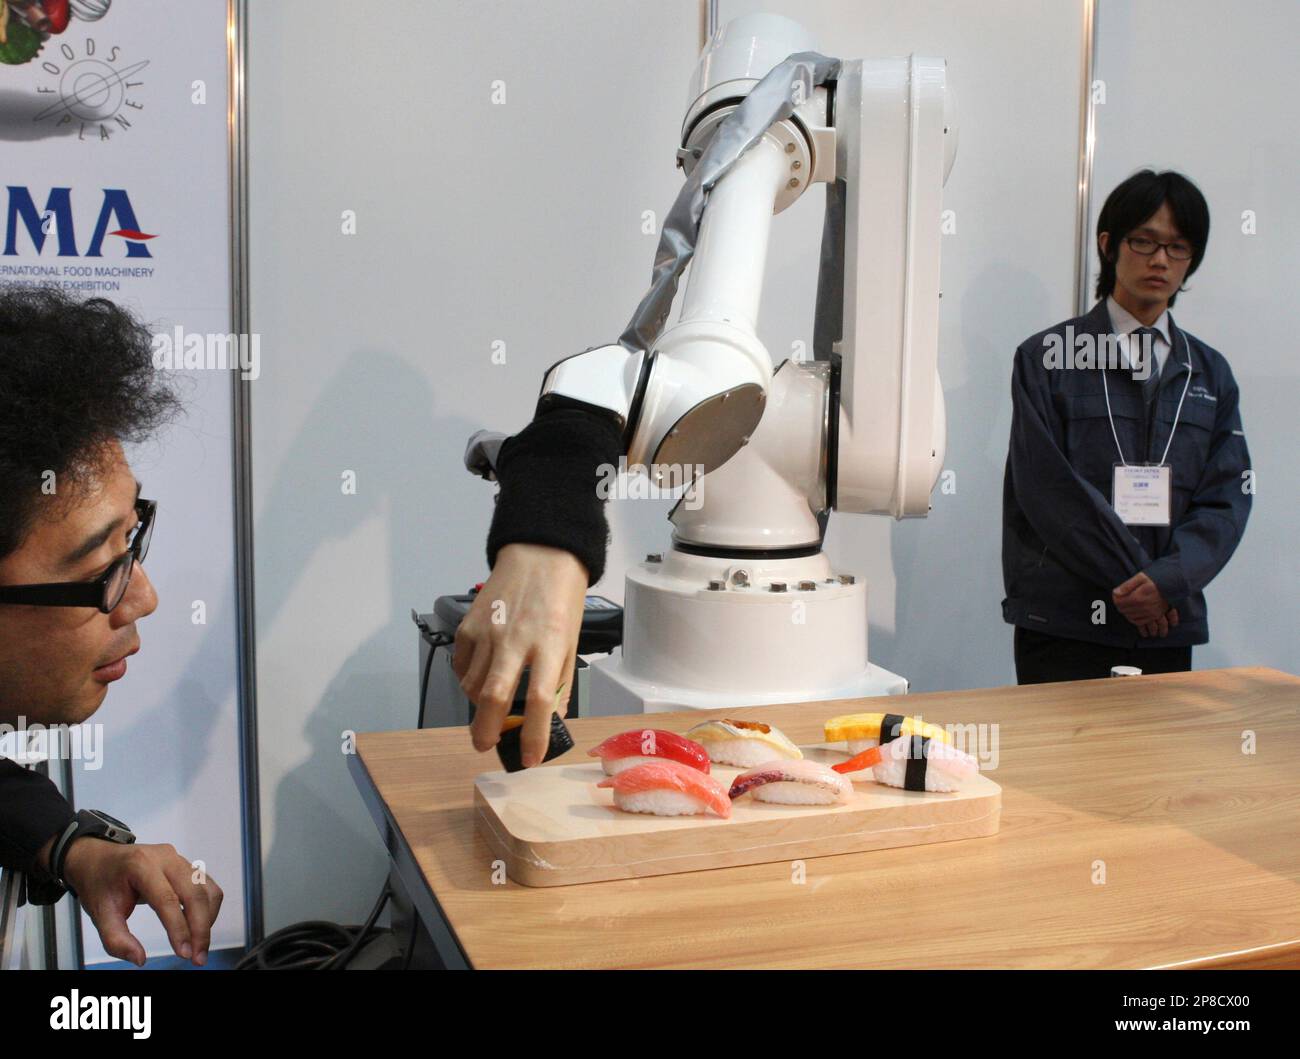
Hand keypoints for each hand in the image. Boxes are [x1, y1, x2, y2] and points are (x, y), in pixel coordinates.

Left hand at [62, 839, 223, 966]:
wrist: (99, 859)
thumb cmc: (100, 883)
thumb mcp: (99, 914)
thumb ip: (116, 939)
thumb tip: (139, 959)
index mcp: (140, 865)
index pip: (167, 899)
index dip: (179, 928)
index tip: (184, 954)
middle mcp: (165, 858)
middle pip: (195, 894)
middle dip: (201, 928)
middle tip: (198, 957)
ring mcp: (179, 859)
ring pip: (207, 890)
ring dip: (207, 920)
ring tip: (198, 945)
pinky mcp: (187, 866)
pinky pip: (207, 887)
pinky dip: (208, 909)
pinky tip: (198, 927)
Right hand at [455, 542, 587, 767]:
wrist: (540, 555)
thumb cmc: (561, 600)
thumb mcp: (572, 642)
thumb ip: (559, 683)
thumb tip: (551, 722)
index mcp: (551, 644)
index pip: (542, 699)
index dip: (535, 735)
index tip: (530, 758)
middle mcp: (517, 639)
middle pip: (494, 696)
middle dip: (485, 730)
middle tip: (485, 745)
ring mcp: (489, 631)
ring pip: (472, 685)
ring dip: (478, 705)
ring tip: (490, 705)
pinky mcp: (469, 625)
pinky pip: (461, 665)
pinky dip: (468, 680)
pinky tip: (481, 676)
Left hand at [1112, 572, 1172, 627]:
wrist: (1173, 584)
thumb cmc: (1155, 579)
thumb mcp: (1141, 577)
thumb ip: (1127, 585)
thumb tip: (1115, 593)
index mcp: (1138, 597)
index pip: (1119, 602)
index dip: (1115, 598)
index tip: (1116, 594)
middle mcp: (1144, 607)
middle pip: (1124, 610)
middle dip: (1119, 606)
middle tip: (1120, 600)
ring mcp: (1150, 613)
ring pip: (1131, 617)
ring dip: (1126, 613)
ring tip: (1126, 607)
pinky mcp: (1155, 616)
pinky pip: (1140, 622)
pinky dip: (1133, 619)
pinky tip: (1133, 614)